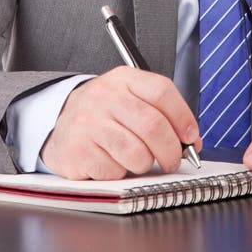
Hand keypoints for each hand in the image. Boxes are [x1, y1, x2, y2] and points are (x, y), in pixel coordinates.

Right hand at [40, 66, 200, 179]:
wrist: (60, 121)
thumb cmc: (104, 112)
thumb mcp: (129, 98)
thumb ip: (160, 112)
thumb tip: (191, 141)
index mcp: (123, 79)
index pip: (161, 91)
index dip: (182, 116)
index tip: (190, 135)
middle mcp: (105, 96)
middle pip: (152, 125)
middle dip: (170, 150)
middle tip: (172, 160)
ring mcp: (89, 122)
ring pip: (137, 152)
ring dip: (145, 163)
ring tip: (138, 159)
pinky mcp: (79, 150)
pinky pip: (115, 170)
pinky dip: (120, 172)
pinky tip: (112, 161)